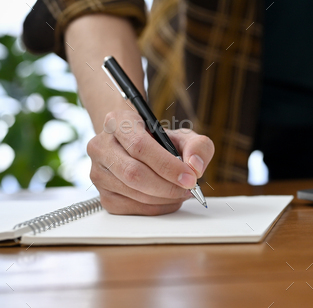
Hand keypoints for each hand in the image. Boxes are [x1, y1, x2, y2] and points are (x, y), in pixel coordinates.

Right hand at [87, 110, 214, 214]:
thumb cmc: (159, 141)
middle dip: (168, 186)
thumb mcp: (182, 136)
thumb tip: (196, 167)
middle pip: (134, 173)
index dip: (167, 165)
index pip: (140, 146)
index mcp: (117, 122)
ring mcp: (97, 172)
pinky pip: (131, 208)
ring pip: (133, 193)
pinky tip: (168, 199)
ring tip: (182, 192)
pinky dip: (156, 208)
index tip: (191, 177)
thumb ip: (197, 146)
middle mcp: (101, 146)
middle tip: (190, 188)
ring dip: (165, 198)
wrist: (136, 147)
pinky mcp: (102, 194)